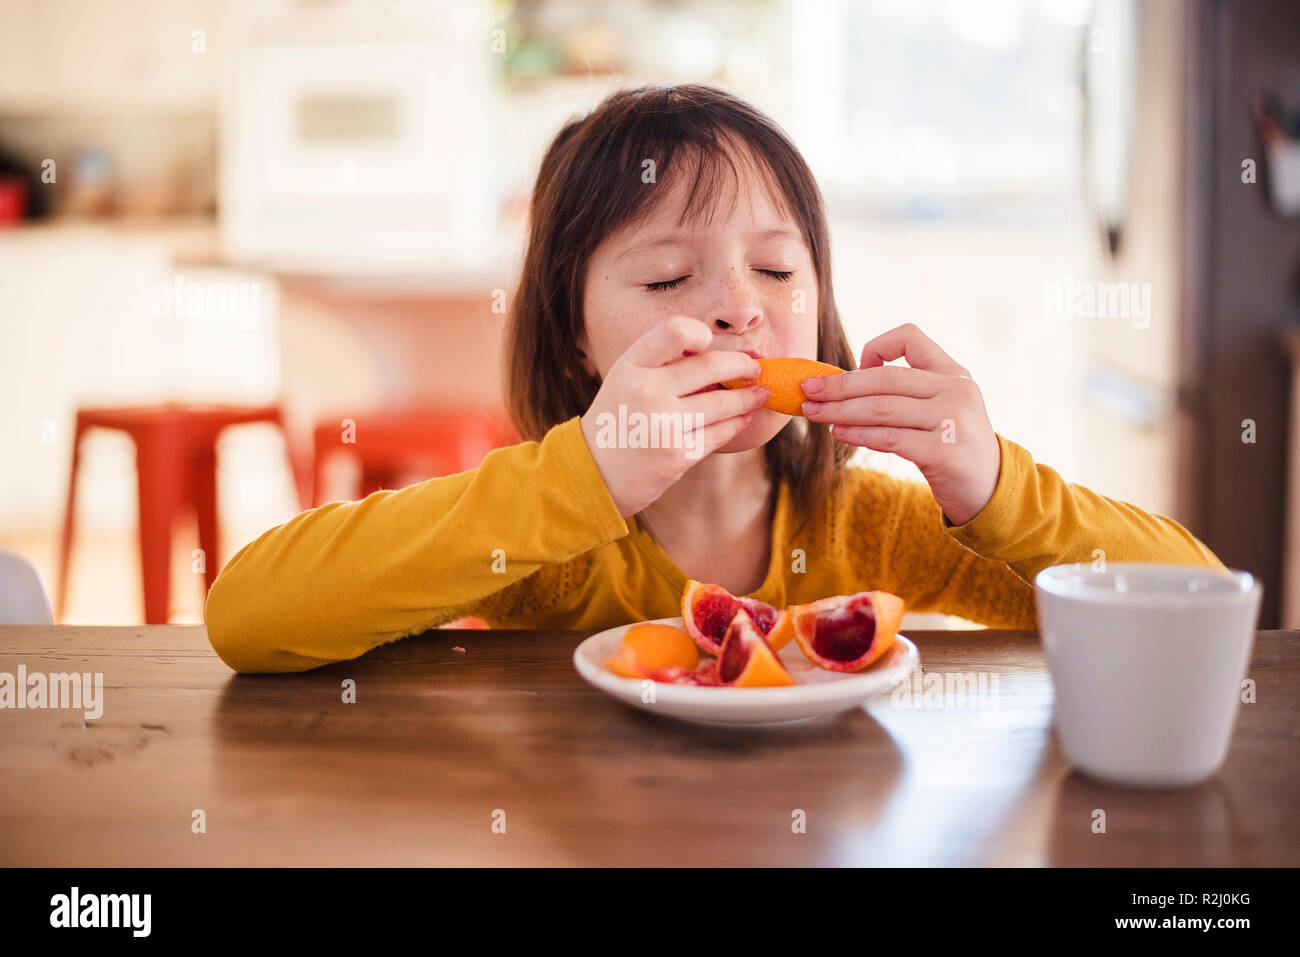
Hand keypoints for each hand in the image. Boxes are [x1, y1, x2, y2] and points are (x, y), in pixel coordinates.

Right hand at [579, 315, 769, 516]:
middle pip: (710, 365)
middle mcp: (646, 390)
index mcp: (631, 365)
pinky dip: (736, 423)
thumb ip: (663, 365)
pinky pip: (719, 433)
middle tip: (756, 366)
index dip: (699, 334)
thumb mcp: (626, 380)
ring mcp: (663, 423)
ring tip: (761, 393)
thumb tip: (724, 355)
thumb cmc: (618, 420)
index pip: (674, 331)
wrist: (594, 472)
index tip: (710, 344)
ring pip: (723, 402)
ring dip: (749, 397)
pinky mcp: (677, 454)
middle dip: (742, 365)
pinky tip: (742, 418)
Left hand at [800, 323, 1000, 524]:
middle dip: (840, 384)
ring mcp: (951, 419)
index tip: (855, 366)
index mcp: (953, 372)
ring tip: (815, 413)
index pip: (910, 337)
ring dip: (841, 410)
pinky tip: (839, 432)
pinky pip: (890, 437)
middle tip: (808, 390)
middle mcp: (956, 390)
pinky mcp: (943, 451)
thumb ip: (906, 393)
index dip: (877, 346)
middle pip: (885, 377)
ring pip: (882, 407)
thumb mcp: (939, 409)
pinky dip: (859, 434)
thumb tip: (845, 384)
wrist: (989, 489)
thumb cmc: (952, 446)